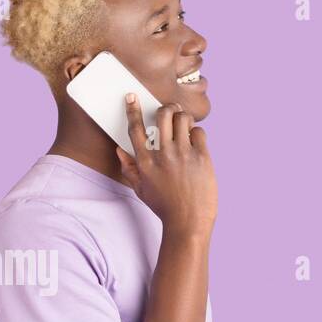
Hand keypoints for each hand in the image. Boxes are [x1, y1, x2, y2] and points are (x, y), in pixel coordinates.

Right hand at [114, 94, 216, 236]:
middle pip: (163, 115)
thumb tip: (119, 151)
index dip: (132, 110)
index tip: (131, 98)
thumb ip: (128, 169)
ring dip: (182, 117)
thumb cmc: (164, 207)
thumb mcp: (141, 190)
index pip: (136, 129)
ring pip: (182, 118)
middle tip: (169, 112)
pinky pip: (199, 132)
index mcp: (145, 163)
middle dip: (166, 108)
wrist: (188, 222)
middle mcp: (163, 156)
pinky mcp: (202, 157)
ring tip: (183, 125)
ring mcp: (183, 155)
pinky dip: (196, 132)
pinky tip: (194, 142)